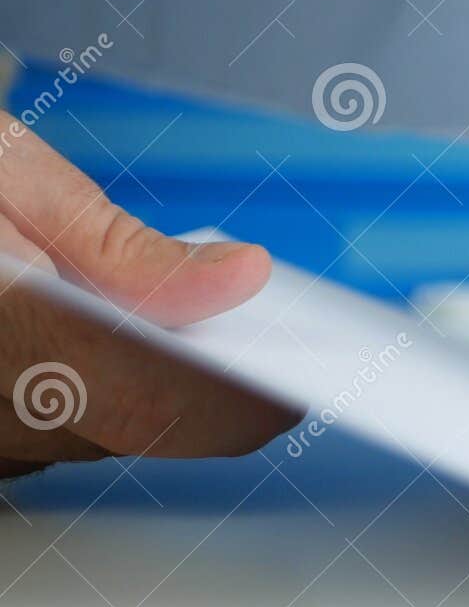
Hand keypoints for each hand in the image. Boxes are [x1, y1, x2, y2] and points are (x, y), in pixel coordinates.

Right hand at [0, 116, 299, 475]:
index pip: (158, 403)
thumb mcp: (3, 172)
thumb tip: (237, 279)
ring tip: (167, 314)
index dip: (246, 402)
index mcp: (1, 337)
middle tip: (250, 325)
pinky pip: (57, 430)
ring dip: (148, 382)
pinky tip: (100, 335)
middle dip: (206, 381)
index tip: (302, 378)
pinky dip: (94, 388)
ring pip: (102, 433)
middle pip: (140, 426)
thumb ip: (121, 247)